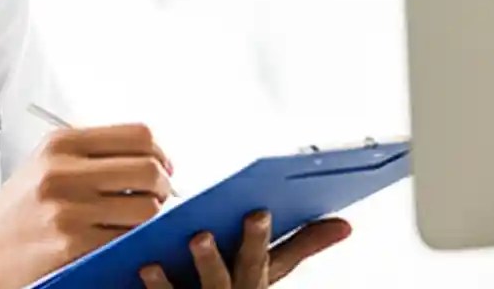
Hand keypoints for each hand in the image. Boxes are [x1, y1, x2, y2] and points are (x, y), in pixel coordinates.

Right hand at [0, 124, 174, 288]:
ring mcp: (68, 208)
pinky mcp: (71, 243)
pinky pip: (127, 238)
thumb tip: (151, 158)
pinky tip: (119, 239)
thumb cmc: (15, 211)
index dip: (160, 153)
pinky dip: (132, 240)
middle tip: (156, 197)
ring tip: (133, 221)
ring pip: (146, 208)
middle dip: (162, 186)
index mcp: (60, 144)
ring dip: (149, 218)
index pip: (138, 134)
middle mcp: (63, 170)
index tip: (162, 167)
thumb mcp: (46, 164)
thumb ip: (92, 155)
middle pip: (148, 168)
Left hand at [138, 212, 351, 288]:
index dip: (262, 238)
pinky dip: (159, 284)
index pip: (270, 260)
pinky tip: (147, 265)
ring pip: (207, 288)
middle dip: (248, 245)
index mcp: (257, 281)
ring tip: (198, 237)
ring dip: (205, 263)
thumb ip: (301, 246)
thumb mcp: (267, 272)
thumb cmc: (234, 288)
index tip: (258, 212)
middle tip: (244, 217)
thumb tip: (346, 223)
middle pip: (245, 272)